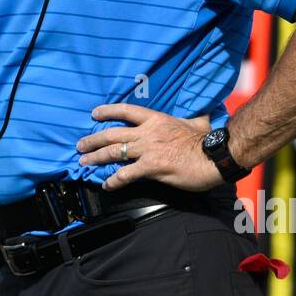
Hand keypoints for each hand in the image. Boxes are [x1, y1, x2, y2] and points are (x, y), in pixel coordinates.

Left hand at [76, 104, 222, 191]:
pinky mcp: (151, 167)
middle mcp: (148, 132)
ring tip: (84, 163)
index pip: (126, 110)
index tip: (94, 114)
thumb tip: (203, 113)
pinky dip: (114, 180)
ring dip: (96, 158)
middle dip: (93, 139)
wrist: (215, 156)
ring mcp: (148, 149)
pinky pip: (126, 174)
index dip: (108, 111)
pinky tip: (106, 185)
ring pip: (114, 152)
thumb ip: (193, 118)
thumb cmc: (207, 141)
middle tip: (80, 146)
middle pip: (112, 133)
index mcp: (156, 119)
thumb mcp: (197, 122)